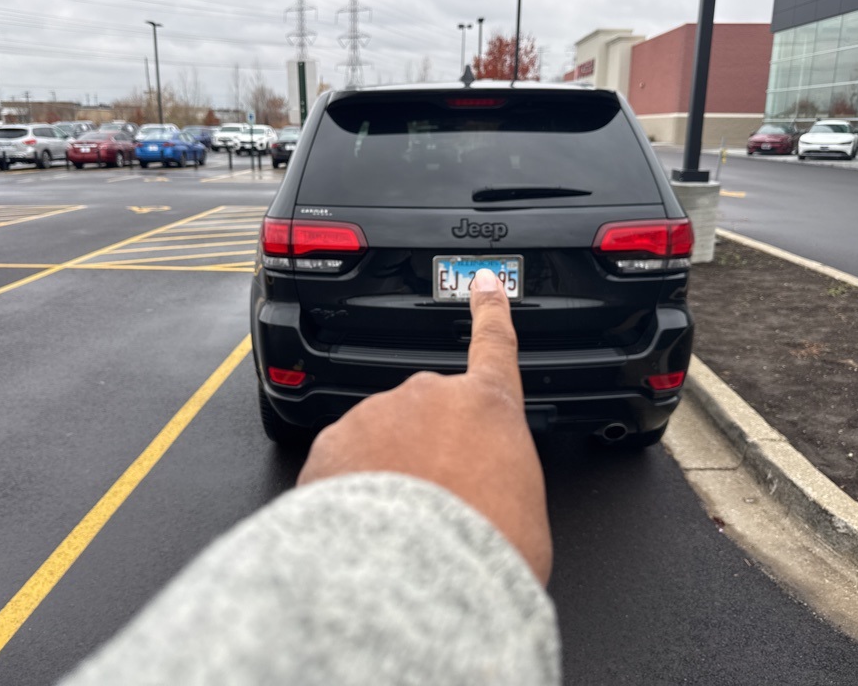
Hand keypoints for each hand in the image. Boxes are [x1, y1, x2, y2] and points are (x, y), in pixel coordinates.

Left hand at [297, 269, 551, 583]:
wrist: (414, 575)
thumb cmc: (483, 549)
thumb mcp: (524, 511)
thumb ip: (504, 478)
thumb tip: (490, 492)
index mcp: (488, 406)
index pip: (494, 344)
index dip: (490, 311)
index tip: (484, 282)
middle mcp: (430, 397)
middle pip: (428, 415)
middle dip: (426, 448)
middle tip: (435, 506)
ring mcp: (377, 413)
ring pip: (380, 438)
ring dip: (385, 471)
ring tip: (398, 526)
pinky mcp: (332, 441)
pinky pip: (342, 460)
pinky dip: (348, 487)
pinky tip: (360, 524)